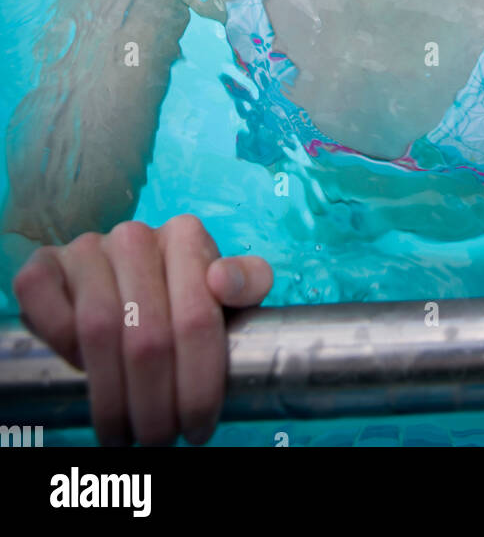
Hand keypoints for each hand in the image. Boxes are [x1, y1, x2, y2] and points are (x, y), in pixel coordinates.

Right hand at [12, 213, 272, 446]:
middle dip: (156, 406)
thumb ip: (247, 282)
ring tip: (124, 434)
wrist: (118, 281)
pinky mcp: (45, 265)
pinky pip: (47, 307)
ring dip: (111, 397)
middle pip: (148, 337)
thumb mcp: (224, 295)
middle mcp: (135, 236)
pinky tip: (82, 375)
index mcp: (186, 236)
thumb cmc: (180, 296)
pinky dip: (62, 349)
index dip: (200, 385)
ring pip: (98, 330)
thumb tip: (223, 281)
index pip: (197, 319)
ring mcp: (87, 248)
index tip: (199, 426)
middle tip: (160, 439)